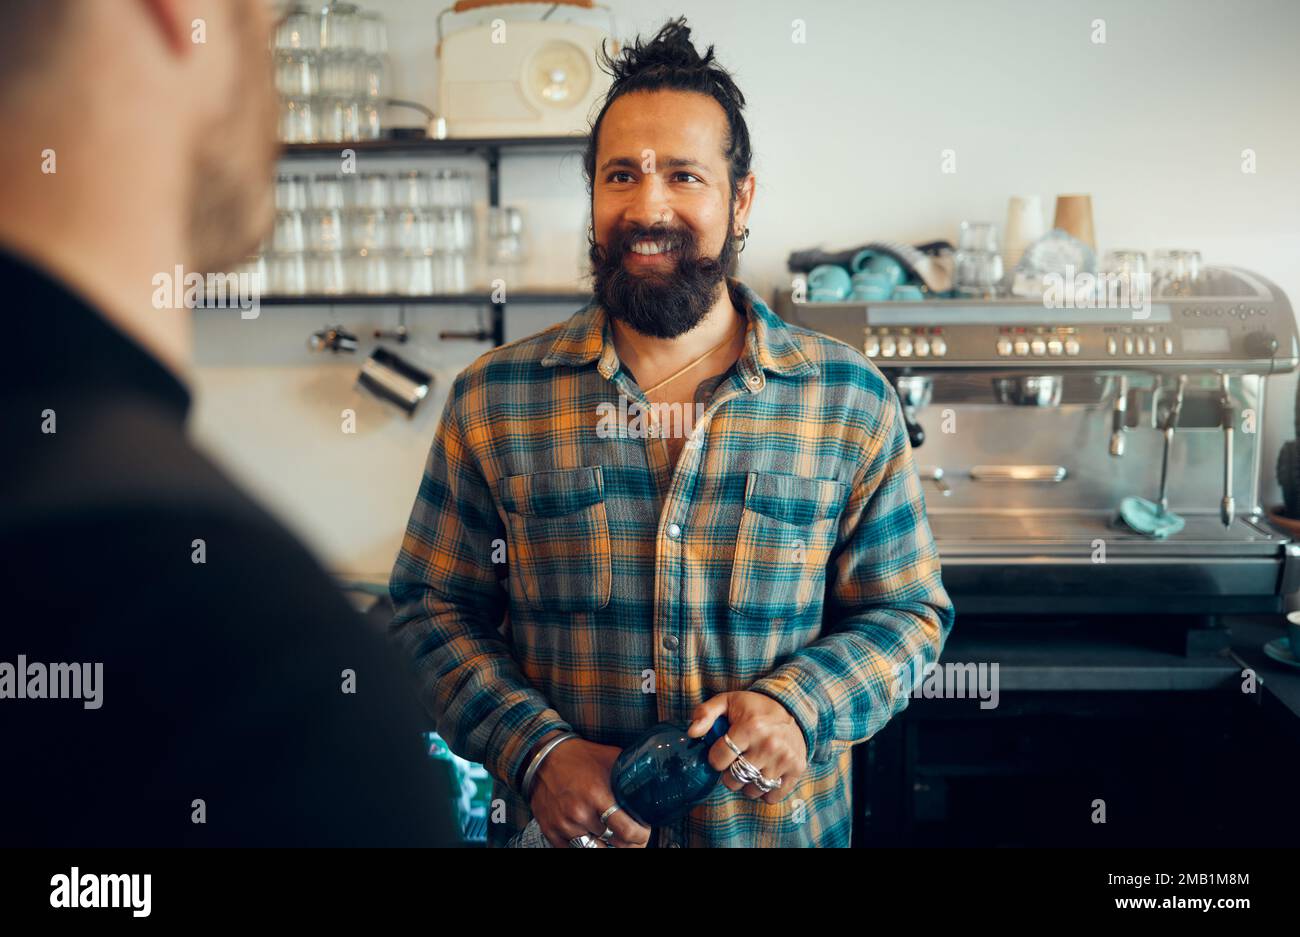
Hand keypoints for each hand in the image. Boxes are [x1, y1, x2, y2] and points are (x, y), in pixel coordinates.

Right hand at [527, 734, 650, 847]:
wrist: (544, 756)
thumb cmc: (579, 757)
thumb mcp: (610, 758)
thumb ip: (629, 774)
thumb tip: (651, 783)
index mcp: (597, 795)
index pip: (626, 832)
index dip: (640, 838)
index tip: (643, 834)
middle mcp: (579, 812)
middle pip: (612, 843)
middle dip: (627, 844)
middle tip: (633, 840)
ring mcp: (563, 824)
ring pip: (593, 849)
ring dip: (605, 845)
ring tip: (612, 838)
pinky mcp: (551, 831)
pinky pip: (571, 850)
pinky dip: (584, 845)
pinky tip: (592, 837)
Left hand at [687, 691, 806, 803]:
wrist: (792, 708)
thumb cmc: (754, 707)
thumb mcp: (727, 701)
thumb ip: (705, 713)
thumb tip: (692, 732)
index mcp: (750, 727)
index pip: (718, 760)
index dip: (715, 758)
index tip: (721, 751)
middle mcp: (768, 745)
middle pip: (734, 779)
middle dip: (729, 773)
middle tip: (735, 761)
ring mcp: (784, 759)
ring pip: (752, 791)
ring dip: (746, 784)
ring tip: (750, 767)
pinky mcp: (796, 769)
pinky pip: (772, 797)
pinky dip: (765, 792)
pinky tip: (764, 774)